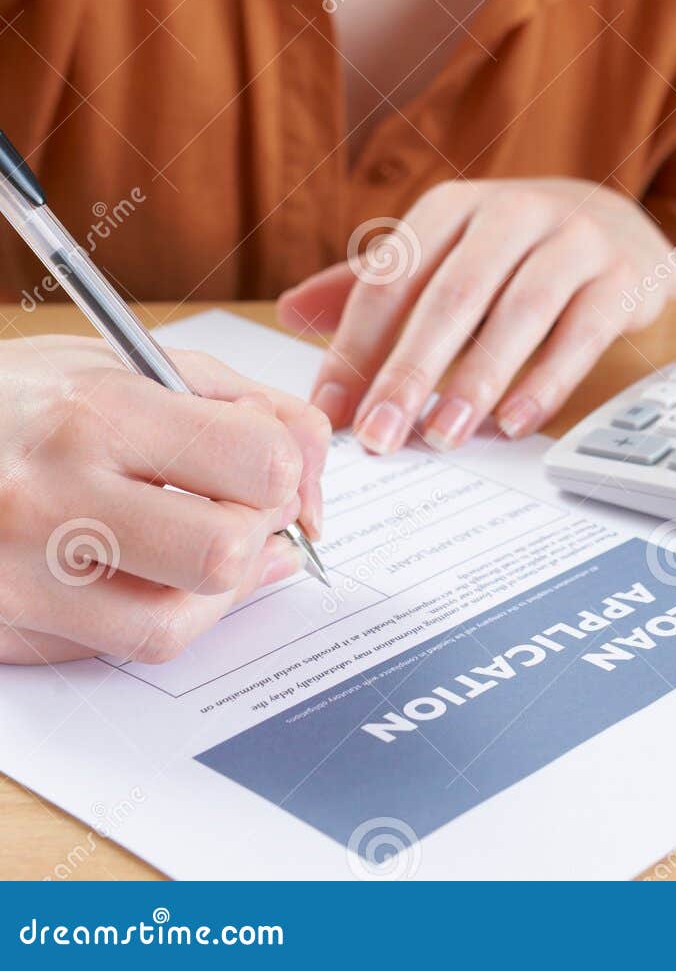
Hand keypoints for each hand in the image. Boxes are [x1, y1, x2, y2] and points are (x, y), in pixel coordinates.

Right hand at [0, 336, 330, 665]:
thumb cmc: (18, 397)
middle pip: (223, 554)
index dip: (286, 470)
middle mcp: (58, 497)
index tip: (273, 468)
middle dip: (255, 534)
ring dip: (213, 593)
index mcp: (98, 413)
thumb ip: (231, 400)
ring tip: (200, 545)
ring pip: (175, 624)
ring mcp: (26, 573)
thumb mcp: (121, 361)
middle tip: (243, 512)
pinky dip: (161, 620)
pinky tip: (159, 579)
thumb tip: (310, 464)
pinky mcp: (12, 624)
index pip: (256, 461)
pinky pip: (120, 651)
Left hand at [277, 177, 675, 454]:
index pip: (393, 276)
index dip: (356, 346)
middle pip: (452, 295)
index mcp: (452, 206)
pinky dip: (546, 381)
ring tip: (444, 436)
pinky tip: (513, 423)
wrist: (617, 225)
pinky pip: (582, 332)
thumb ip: (369, 285)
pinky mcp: (620, 277)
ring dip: (477, 379)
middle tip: (379, 437)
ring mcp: (573, 241)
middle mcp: (511, 213)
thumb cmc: (509, 252)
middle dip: (410, 371)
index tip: (332, 412)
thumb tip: (288, 311)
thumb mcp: (439, 254)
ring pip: (519, 312)